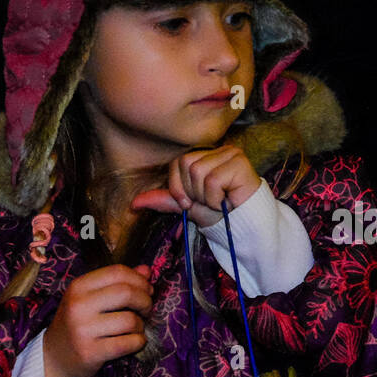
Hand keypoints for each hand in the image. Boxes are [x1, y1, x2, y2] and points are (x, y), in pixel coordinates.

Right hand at [42, 264, 152, 376]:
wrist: (54, 358)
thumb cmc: (77, 325)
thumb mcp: (90, 299)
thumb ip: (116, 283)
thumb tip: (146, 271)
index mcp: (78, 287)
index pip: (117, 272)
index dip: (139, 280)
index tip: (147, 290)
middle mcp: (78, 305)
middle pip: (126, 293)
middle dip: (145, 301)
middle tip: (146, 310)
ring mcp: (83, 330)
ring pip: (130, 320)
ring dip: (141, 326)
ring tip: (135, 330)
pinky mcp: (90, 352)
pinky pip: (128, 343)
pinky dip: (138, 342)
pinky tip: (134, 342)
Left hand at [131, 145, 261, 228]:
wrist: (243, 226)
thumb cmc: (219, 214)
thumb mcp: (187, 206)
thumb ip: (164, 200)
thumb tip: (134, 203)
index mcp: (205, 156)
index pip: (178, 163)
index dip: (178, 187)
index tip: (190, 202)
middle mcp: (219, 150)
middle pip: (187, 165)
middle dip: (193, 192)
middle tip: (210, 201)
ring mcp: (231, 154)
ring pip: (198, 172)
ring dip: (205, 196)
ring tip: (219, 201)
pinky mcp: (240, 162)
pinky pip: (212, 180)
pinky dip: (215, 197)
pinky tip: (227, 200)